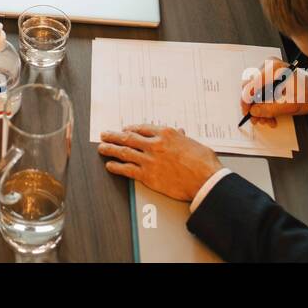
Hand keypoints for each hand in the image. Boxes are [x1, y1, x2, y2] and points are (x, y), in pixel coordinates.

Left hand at [98, 124, 222, 201]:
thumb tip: (180, 133)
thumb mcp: (192, 143)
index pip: (142, 128)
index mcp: (165, 133)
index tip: (124, 130)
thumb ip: (182, 137)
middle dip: (114, 135)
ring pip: (124, 152)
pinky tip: (110, 166)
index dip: (130, 129)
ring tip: (102, 148)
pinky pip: (127, 170)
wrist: (205, 179)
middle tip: (105, 135)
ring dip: (110, 149)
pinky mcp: (147, 176)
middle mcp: (154, 144)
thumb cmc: (203, 162)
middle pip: (128, 137)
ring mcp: (149, 160)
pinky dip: (116, 167)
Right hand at [240, 58, 307, 125]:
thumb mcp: (290, 105)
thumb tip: (254, 112)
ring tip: (268, 120)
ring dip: (260, 108)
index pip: (251, 84)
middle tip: (258, 120)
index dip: (246, 100)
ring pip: (256, 93)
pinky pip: (263, 93)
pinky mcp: (273, 79)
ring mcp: (271, 73)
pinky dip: (265, 105)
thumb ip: (270, 109)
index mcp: (274, 69)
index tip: (247, 112)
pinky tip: (271, 115)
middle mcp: (270, 67)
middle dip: (255, 107)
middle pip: (252, 88)